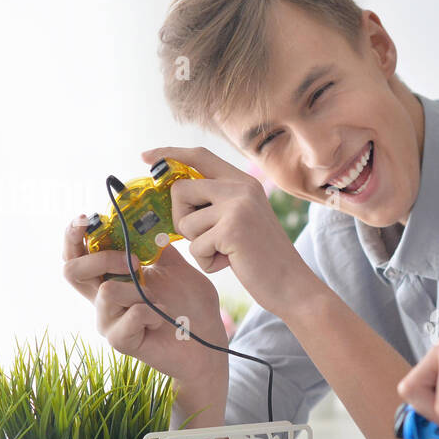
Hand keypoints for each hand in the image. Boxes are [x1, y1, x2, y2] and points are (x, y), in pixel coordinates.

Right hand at [61, 218, 225, 388]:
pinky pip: (131, 315)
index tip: (88, 218)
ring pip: (106, 292)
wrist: (208, 343)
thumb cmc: (191, 308)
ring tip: (160, 302)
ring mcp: (109, 322)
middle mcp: (103, 301)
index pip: (77, 254)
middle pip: (71, 270)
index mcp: (111, 279)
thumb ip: (156, 245)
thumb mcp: (176, 267)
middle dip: (102, 258)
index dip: (74, 235)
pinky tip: (164, 319)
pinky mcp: (120, 341)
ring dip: (140, 291)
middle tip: (134, 262)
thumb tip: (143, 218)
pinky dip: (153, 312)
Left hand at [141, 146, 321, 315]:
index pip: (198, 155)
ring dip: (198, 246)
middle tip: (206, 238)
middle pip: (180, 190)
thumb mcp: (241, 218)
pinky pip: (195, 247)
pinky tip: (231, 263)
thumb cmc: (261, 257)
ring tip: (226, 252)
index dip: (169, 153)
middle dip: (181, 219)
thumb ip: (215, 201)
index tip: (146, 157)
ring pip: (185, 223)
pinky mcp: (231, 230)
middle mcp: (241, 188)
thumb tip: (172, 194)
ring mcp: (237, 207)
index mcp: (243, 182)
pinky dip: (208, 263)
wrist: (292, 284)